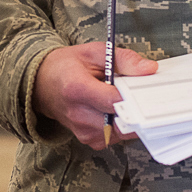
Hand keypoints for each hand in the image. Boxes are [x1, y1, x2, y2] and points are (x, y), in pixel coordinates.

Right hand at [32, 42, 157, 149]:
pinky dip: (119, 124)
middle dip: (135, 109)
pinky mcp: (88, 139)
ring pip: (121, 131)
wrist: (41, 84)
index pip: (114, 101)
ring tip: (121, 100)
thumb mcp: (94, 52)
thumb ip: (124, 59)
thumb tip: (149, 69)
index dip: (134, 97)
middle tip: (140, 96)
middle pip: (120, 121)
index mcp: (77, 89)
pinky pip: (114, 136)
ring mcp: (82, 130)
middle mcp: (78, 114)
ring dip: (127, 117)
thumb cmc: (66, 66)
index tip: (148, 92)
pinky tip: (112, 111)